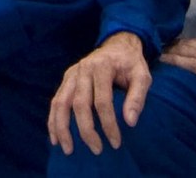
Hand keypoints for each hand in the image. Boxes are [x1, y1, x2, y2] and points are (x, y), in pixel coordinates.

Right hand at [48, 32, 152, 156]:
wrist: (117, 45)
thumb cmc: (131, 63)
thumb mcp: (142, 76)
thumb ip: (137, 98)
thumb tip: (129, 122)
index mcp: (101, 66)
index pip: (102, 101)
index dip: (108, 124)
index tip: (115, 142)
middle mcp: (82, 69)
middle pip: (79, 103)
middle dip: (86, 129)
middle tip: (97, 149)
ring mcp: (71, 74)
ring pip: (61, 102)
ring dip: (62, 127)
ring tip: (67, 149)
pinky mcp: (66, 79)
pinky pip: (56, 100)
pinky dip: (53, 119)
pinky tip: (54, 137)